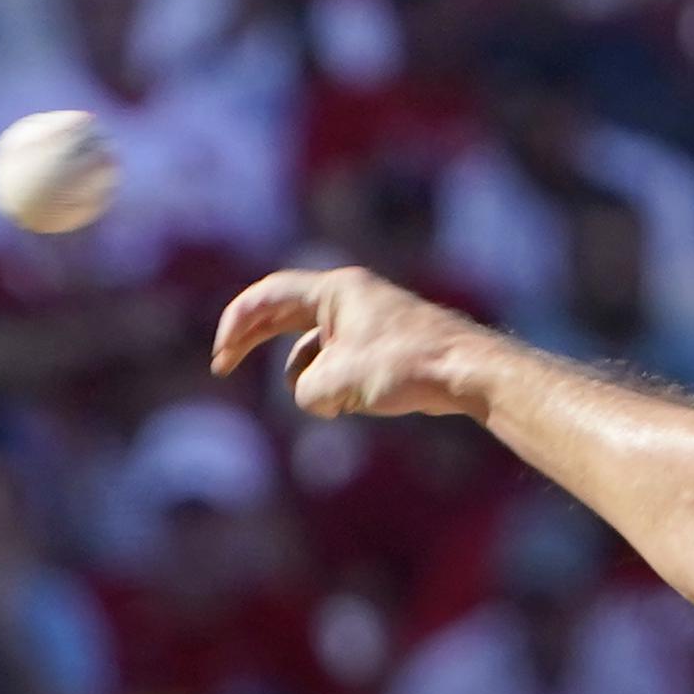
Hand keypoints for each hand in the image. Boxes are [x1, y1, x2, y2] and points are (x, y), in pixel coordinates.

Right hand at [210, 267, 498, 420]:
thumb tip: (313, 397)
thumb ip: (307, 389)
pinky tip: (356, 404)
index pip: (267, 299)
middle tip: (223, 365)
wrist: (472, 373)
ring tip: (343, 400)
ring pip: (316, 350)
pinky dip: (338, 386)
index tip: (220, 359)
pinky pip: (342, 365)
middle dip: (254, 341)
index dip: (235, 326)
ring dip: (313, 380)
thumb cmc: (410, 368)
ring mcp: (368, 320)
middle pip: (283, 315)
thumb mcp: (339, 383)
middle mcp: (351, 297)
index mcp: (336, 290)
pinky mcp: (385, 345)